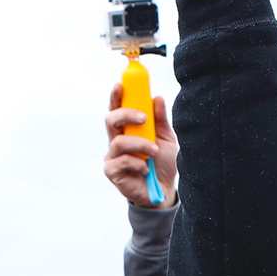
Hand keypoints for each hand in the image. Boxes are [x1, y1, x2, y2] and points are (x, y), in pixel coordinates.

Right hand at [103, 85, 178, 207]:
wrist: (163, 191)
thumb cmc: (162, 164)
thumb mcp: (166, 138)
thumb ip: (160, 119)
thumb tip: (157, 98)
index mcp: (127, 130)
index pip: (117, 109)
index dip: (116, 96)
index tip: (120, 84)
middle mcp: (116, 141)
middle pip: (110, 120)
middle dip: (126, 114)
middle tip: (144, 118)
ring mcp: (112, 157)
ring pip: (118, 142)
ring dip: (139, 144)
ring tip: (153, 151)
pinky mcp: (112, 172)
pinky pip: (121, 161)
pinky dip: (137, 163)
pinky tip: (146, 170)